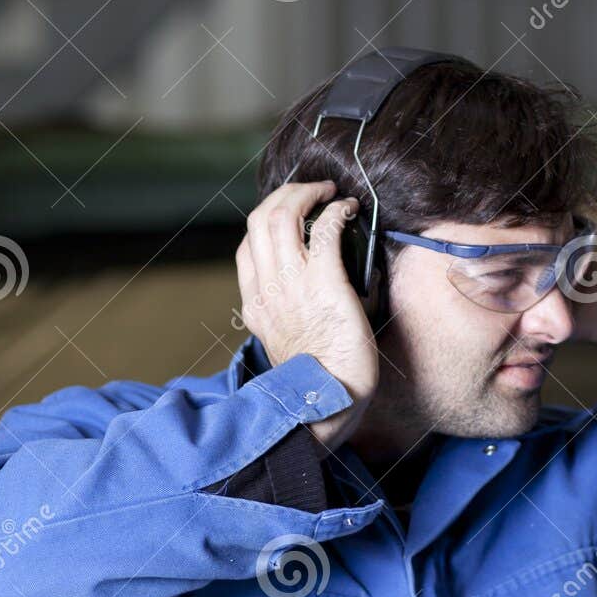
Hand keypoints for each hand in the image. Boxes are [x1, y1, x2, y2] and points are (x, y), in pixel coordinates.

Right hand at [236, 180, 378, 449]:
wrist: (326, 405)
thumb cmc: (317, 382)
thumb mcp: (285, 344)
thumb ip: (284, 315)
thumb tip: (303, 297)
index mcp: (255, 304)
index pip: (248, 246)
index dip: (268, 219)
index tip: (291, 214)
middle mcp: (267, 289)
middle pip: (260, 219)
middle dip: (286, 195)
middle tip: (313, 191)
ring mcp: (293, 285)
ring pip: (284, 214)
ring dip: (308, 194)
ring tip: (330, 192)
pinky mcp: (325, 284)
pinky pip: (324, 229)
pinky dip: (336, 211)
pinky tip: (349, 211)